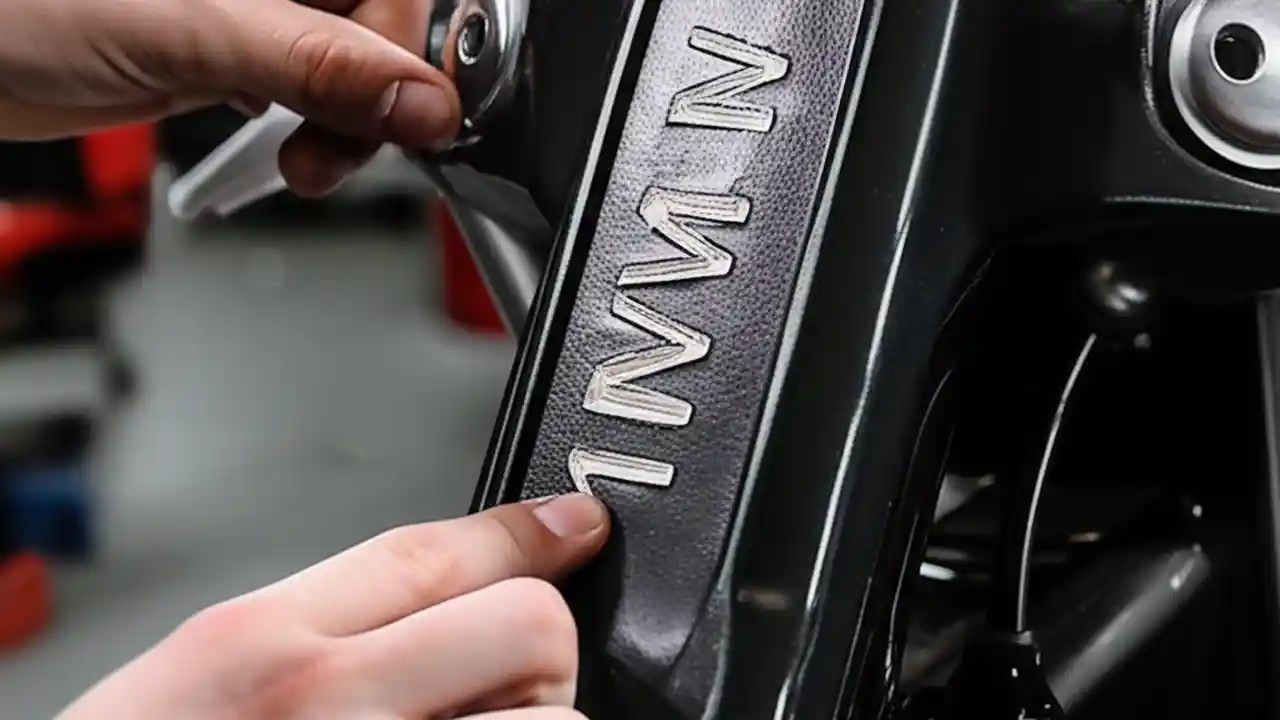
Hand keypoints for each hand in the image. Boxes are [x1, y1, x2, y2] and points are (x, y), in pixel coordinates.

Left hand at [0, 0, 461, 194]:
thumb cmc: (24, 4)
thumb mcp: (193, 30)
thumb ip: (318, 65)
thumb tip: (422, 102)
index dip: (418, 49)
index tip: (421, 114)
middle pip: (384, 30)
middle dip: (377, 100)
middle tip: (342, 146)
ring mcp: (259, 8)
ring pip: (351, 68)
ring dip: (345, 125)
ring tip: (307, 158)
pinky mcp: (235, 49)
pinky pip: (307, 88)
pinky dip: (307, 128)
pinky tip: (281, 145)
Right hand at [59, 494, 609, 719]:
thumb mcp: (200, 673)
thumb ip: (319, 620)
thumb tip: (441, 587)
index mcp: (264, 648)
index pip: (435, 554)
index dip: (525, 532)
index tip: (577, 525)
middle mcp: (328, 710)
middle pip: (529, 629)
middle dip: (535, 652)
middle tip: (503, 682)